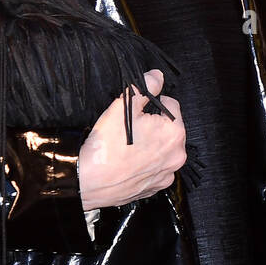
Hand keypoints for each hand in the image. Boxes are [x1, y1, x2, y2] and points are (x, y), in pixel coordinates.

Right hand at [77, 69, 185, 211]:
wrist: (88, 181)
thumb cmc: (107, 144)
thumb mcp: (124, 105)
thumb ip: (145, 87)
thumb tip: (157, 76)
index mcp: (175, 133)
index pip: (171, 105)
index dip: (152, 104)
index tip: (137, 110)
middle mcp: (177, 155)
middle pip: (168, 128)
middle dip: (153, 124)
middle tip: (131, 128)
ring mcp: (167, 174)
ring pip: (162, 149)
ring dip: (151, 144)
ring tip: (129, 146)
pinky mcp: (155, 187)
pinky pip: (154, 168)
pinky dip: (146, 163)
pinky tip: (129, 161)